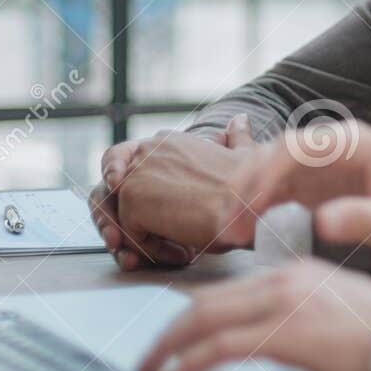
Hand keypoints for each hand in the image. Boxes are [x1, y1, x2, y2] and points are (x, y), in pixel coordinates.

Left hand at [88, 115, 252, 270]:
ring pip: (127, 217)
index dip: (128, 181)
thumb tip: (240, 119)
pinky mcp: (131, 200)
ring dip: (151, 238)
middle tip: (164, 240)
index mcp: (168, 140)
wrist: (249, 200)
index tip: (147, 206)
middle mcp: (147, 150)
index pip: (127, 158)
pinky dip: (157, 251)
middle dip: (133, 219)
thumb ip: (234, 138)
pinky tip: (185, 251)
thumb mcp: (243, 153)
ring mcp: (135, 173)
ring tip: (183, 248)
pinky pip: (133, 236)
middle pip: (117, 190)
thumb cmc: (252, 184)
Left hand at [138, 259, 370, 370]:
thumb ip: (295, 318)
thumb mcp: (332, 316)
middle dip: (168, 331)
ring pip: (205, 318)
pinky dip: (188, 362)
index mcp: (296, 272)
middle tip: (148, 355)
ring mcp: (285, 302)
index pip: (226, 291)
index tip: (171, 338)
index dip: (190, 316)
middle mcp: (286, 278)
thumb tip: (261, 340)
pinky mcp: (286, 331)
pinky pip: (220, 345)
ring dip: (169, 347)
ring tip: (150, 369)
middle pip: (207, 301)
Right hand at [225, 121, 370, 264]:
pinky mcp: (312, 183)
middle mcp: (331, 146)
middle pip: (274, 155)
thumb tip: (322, 222)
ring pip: (267, 170)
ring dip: (245, 198)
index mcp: (352, 143)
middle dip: (247, 188)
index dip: (267, 174)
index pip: (296, 147)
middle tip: (232, 229)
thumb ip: (365, 219)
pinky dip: (255, 206)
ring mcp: (319, 163)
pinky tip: (243, 231)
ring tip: (231, 234)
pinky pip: (274, 188)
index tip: (250, 208)